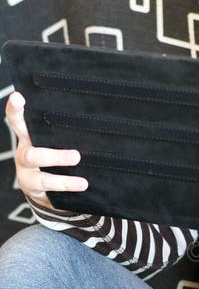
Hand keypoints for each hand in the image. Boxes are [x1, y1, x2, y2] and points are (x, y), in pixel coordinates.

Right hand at [5, 91, 87, 207]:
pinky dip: (67, 189)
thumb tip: (94, 116)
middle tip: (77, 157)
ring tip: (83, 182)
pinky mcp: (34, 190)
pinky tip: (82, 186)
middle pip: (32, 155)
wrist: (42, 184)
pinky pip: (50, 192)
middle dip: (53, 157)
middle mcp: (24, 154)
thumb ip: (60, 130)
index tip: (19, 97)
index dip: (15, 109)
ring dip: (63, 181)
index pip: (17, 120)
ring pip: (42, 178)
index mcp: (27, 136)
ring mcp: (28, 174)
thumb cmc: (51, 153)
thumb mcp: (51, 138)